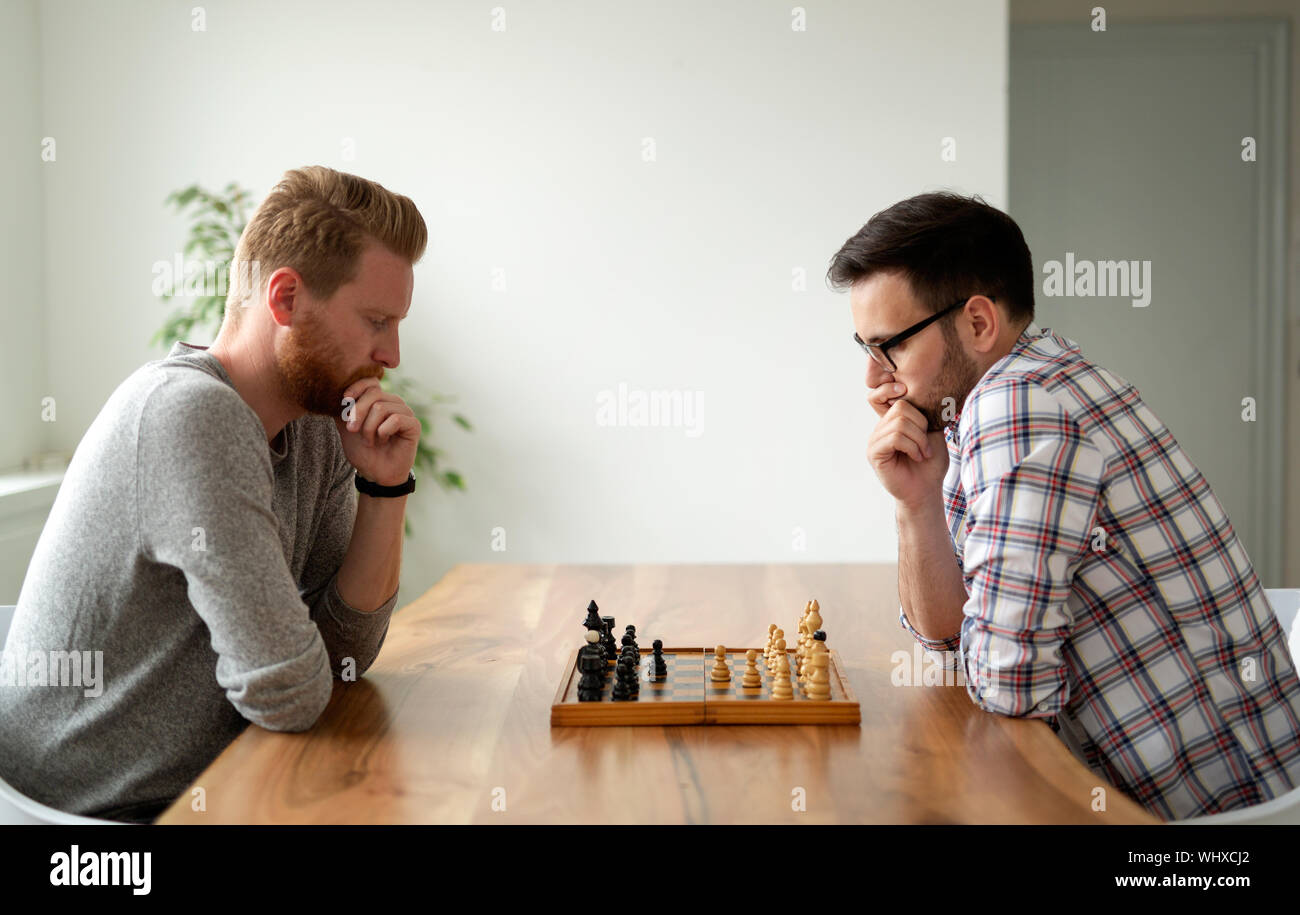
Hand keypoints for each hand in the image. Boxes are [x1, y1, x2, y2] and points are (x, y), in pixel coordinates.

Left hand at [335, 377, 419, 486]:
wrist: (376, 474)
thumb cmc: (363, 451)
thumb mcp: (346, 427)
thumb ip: (343, 408)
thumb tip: (332, 391)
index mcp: (380, 399)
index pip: (370, 381)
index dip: (356, 387)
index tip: (344, 400)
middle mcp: (394, 402)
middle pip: (374, 394)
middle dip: (358, 412)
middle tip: (352, 430)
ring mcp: (406, 413)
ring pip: (382, 408)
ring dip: (369, 427)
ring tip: (370, 440)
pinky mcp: (414, 425)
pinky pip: (395, 420)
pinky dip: (383, 432)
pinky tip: (383, 441)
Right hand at [866, 380, 948, 507]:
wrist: (926, 490)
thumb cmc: (930, 464)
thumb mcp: (932, 433)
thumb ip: (926, 414)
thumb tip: (930, 391)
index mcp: (891, 421)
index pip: (879, 395)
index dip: (888, 388)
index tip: (905, 389)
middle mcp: (879, 428)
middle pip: (900, 407)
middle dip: (921, 424)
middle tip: (926, 444)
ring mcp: (875, 440)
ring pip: (899, 423)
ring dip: (919, 439)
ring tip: (923, 452)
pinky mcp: (874, 453)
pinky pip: (895, 438)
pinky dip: (912, 446)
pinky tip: (917, 456)